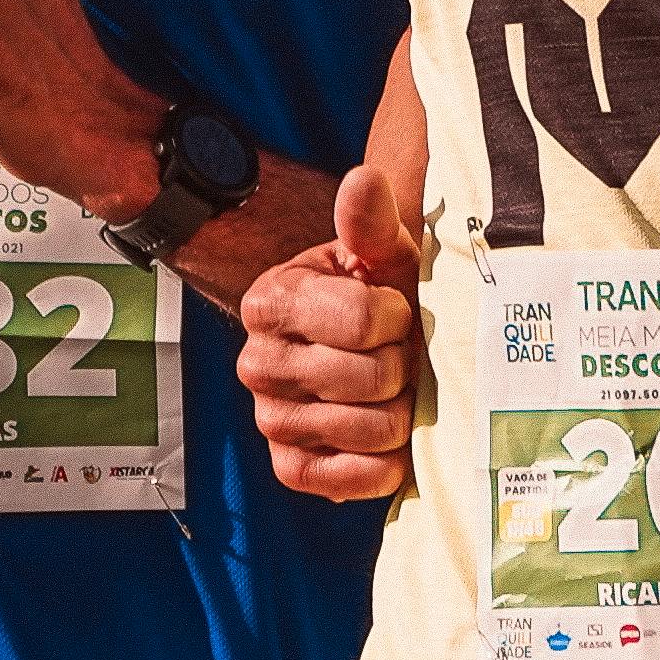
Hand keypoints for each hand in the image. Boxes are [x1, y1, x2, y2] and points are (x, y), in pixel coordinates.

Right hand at [238, 157, 424, 500]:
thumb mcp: (379, 254)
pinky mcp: (288, 468)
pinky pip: (346, 480)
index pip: (360, 318)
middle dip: (403, 367)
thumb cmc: (378, 297)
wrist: (366, 353)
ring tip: (394, 393)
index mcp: (270, 302)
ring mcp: (269, 420)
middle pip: (370, 377)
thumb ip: (370, 220)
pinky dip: (382, 465)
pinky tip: (388, 439)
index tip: (394, 312)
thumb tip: (362, 179)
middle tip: (399, 357)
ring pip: (367, 428)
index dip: (396, 317)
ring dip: (401, 414)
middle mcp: (256, 363)